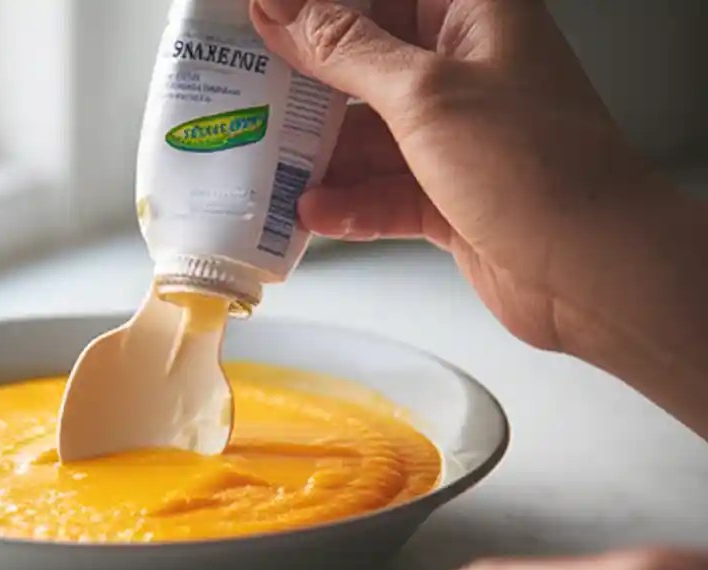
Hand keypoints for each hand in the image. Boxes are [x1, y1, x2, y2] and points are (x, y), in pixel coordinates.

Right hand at [249, 0, 670, 350]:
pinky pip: (382, 191)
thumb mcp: (424, 93)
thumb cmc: (537, 166)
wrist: (594, 272)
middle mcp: (466, 70)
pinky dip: (347, 204)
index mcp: (474, 16)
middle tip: (247, 96)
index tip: (258, 22)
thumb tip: (282, 9)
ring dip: (319, 155)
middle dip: (307, 86)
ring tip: (266, 164)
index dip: (318, 7)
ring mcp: (458, 136)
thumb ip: (345, 50)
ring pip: (368, 135)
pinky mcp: (449, 196)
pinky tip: (311, 213)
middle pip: (365, 64)